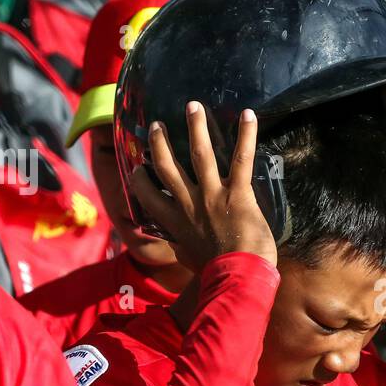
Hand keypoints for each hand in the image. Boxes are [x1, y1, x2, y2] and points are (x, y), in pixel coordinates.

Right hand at [128, 103, 276, 272]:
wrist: (236, 278)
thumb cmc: (216, 274)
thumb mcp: (190, 262)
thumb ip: (184, 249)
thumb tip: (180, 249)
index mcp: (176, 223)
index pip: (148, 196)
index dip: (140, 180)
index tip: (137, 168)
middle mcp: (189, 205)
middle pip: (167, 167)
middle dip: (160, 144)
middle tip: (156, 125)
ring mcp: (212, 196)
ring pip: (200, 155)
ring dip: (196, 128)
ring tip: (193, 107)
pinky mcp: (238, 194)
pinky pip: (241, 159)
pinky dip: (246, 136)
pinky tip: (249, 115)